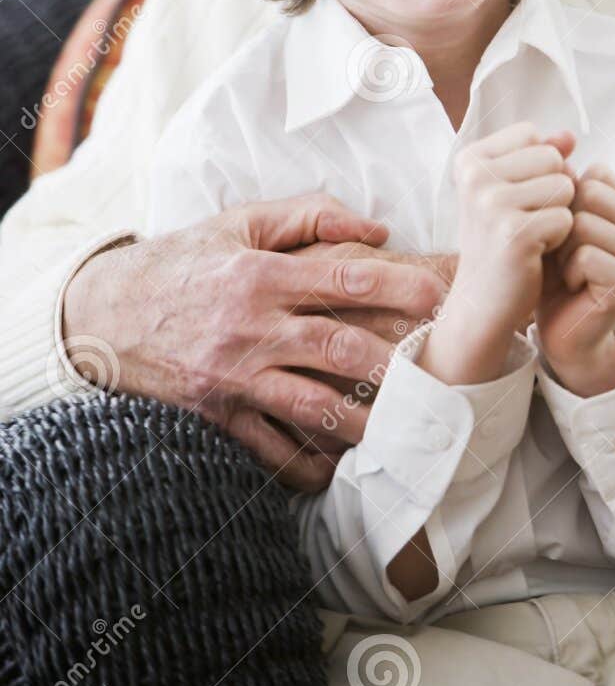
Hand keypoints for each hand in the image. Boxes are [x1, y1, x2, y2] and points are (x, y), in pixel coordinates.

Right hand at [62, 192, 448, 489]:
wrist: (103, 314)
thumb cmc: (185, 261)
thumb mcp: (240, 223)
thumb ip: (309, 216)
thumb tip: (376, 229)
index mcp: (261, 275)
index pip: (343, 281)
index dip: (397, 289)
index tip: (440, 297)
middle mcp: (251, 328)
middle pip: (337, 350)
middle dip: (394, 364)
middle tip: (441, 374)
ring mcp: (234, 377)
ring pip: (311, 408)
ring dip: (363, 423)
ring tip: (407, 431)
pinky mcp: (217, 416)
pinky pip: (270, 451)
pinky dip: (309, 465)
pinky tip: (346, 470)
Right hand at [421, 122, 575, 384]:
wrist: (483, 302)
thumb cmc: (502, 241)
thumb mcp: (515, 191)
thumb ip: (541, 156)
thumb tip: (570, 135)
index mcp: (470, 159)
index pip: (532, 134)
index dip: (539, 167)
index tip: (515, 198)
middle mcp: (475, 176)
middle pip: (552, 158)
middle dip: (553, 189)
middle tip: (525, 220)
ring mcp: (492, 204)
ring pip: (564, 186)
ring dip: (558, 214)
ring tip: (530, 235)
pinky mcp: (515, 233)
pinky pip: (566, 218)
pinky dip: (559, 238)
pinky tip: (534, 253)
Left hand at [537, 164, 614, 397]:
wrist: (562, 327)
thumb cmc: (555, 270)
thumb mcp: (556, 220)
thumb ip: (561, 184)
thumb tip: (558, 140)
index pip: (595, 173)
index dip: (566, 199)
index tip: (565, 229)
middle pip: (588, 194)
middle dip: (562, 222)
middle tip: (564, 252)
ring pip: (583, 224)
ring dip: (562, 249)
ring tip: (568, 270)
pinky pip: (585, 256)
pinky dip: (568, 272)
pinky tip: (574, 286)